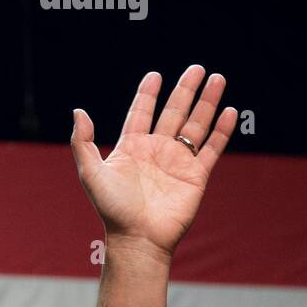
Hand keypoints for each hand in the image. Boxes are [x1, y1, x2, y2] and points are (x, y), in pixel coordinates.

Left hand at [71, 65, 235, 256]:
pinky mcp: (196, 175)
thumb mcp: (91, 173)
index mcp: (132, 149)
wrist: (138, 238)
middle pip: (173, 113)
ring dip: (207, 102)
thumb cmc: (113, 209)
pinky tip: (228, 110)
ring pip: (195, 125)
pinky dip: (221, 130)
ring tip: (217, 78)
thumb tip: (78, 111)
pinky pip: (211, 148)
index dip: (148, 94)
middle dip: (185, 90)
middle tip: (196, 68)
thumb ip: (82, 142)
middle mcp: (156, 152)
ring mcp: (177, 162)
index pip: (141, 114)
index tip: (155, 75)